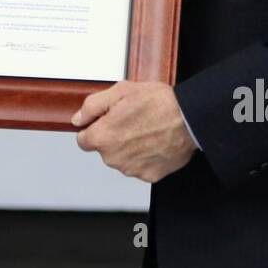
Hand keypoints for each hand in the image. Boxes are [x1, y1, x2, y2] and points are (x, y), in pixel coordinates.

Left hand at [72, 81, 194, 182]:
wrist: (189, 119)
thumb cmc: (158, 103)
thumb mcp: (120, 91)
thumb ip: (92, 106)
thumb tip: (78, 119)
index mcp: (102, 138)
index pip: (83, 140)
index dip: (95, 127)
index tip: (108, 121)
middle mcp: (114, 159)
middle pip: (104, 149)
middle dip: (113, 136)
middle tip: (132, 121)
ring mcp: (132, 170)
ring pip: (122, 159)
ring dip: (129, 147)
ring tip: (146, 130)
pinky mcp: (150, 176)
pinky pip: (140, 166)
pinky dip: (145, 157)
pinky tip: (155, 142)